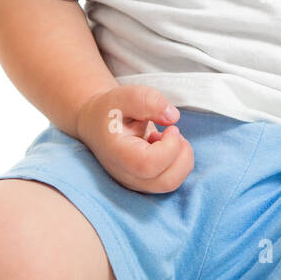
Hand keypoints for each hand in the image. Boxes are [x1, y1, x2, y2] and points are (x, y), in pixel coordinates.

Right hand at [76, 85, 192, 193]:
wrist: (98, 123)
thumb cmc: (111, 110)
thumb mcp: (125, 95)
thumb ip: (148, 101)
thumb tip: (173, 116)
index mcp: (117, 154)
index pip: (149, 165)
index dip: (169, 147)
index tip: (170, 127)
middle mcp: (126, 175)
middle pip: (167, 182)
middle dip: (182, 155)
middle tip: (173, 132)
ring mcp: (136, 183)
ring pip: (172, 183)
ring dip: (181, 158)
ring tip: (167, 138)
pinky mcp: (146, 183)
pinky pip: (172, 180)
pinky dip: (178, 162)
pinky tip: (164, 146)